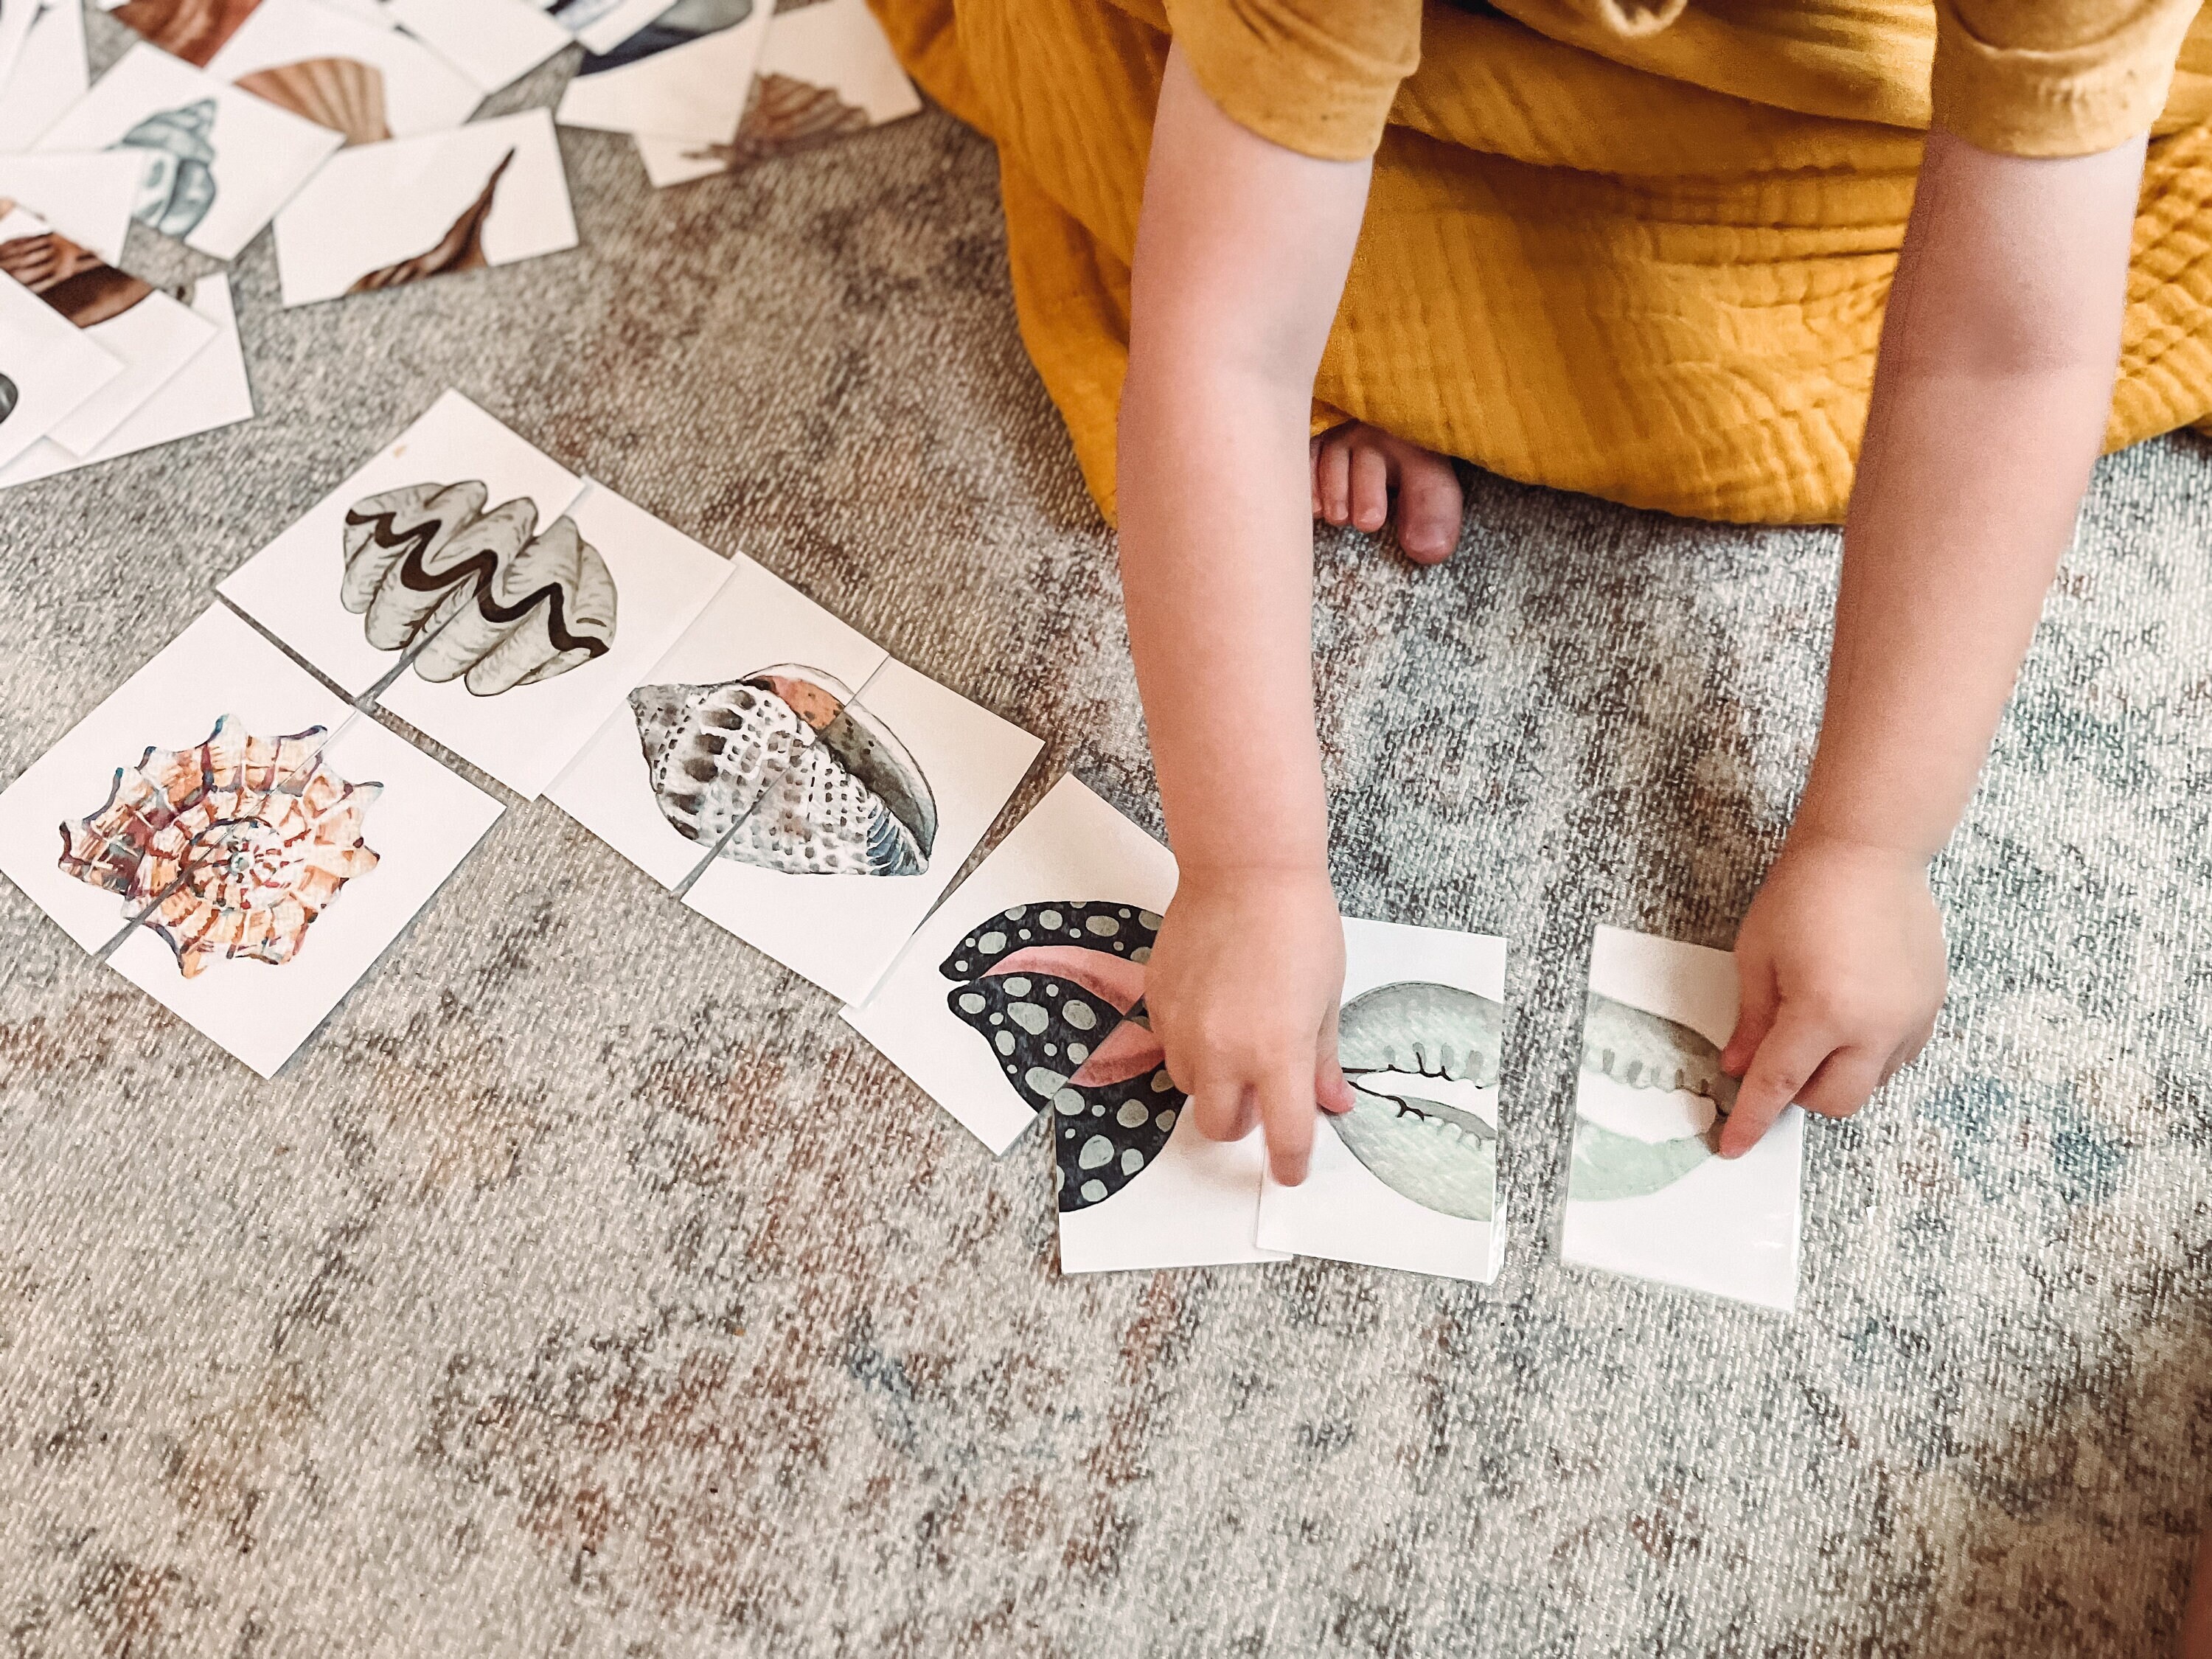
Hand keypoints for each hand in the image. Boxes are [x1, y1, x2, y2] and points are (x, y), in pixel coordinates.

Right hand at [1146, 867, 1355, 1184]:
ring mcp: (1182, 1027)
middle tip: (1263, 1093)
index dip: (1291, 1163)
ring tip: (1236, 1038)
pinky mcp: (1157, 1001)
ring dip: (1212, 1081)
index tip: (1292, 1169)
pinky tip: (1213, 1006)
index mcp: (1277, 1054)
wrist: (1244, 867)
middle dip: (1242, 1122)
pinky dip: (1190, 1043)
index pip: (1284, 1137)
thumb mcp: (1325, 997)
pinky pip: (1169, 1045)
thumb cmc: (1298, 924)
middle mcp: (1222, 1050)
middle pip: (1220, 1126)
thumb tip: (1333, 1102)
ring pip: (1188, 1087)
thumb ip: (1322, 1059)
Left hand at [1717, 834, 1946, 1156]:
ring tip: (1815, 1027)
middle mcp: (1874, 1026)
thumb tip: (1739, 1070)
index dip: (1751, 1121)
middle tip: (1777, 1061)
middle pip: (1835, 1102)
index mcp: (1822, 1013)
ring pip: (1870, 1083)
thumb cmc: (1803, 895)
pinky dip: (1868, 1054)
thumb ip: (1750, 1022)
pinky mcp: (1931, 1007)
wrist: (1868, 852)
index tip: (1731, 1146)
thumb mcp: (1757, 958)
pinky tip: (1850, 1017)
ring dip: (1836, 1074)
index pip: (1779, 1087)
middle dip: (1799, 1096)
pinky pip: (1898, 1057)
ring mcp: (1910, 1019)